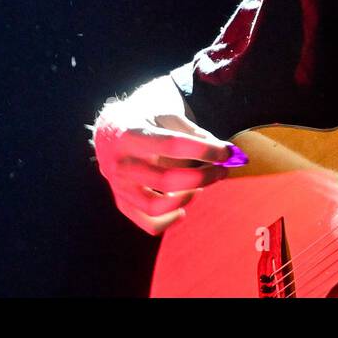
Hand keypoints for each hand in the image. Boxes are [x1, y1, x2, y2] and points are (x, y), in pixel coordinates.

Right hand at [92, 107, 234, 234]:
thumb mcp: (166, 114)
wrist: (110, 129)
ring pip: (157, 206)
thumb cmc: (145, 119)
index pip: (174, 145)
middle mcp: (121, 163)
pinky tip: (183, 207)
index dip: (205, 150)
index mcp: (131, 134)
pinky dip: (171, 221)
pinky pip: (148, 223)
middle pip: (168, 180)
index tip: (227, 152)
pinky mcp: (121, 202)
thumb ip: (193, 132)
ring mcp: (118, 186)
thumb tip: (222, 151)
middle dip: (204, 176)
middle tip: (222, 170)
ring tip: (201, 187)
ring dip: (188, 198)